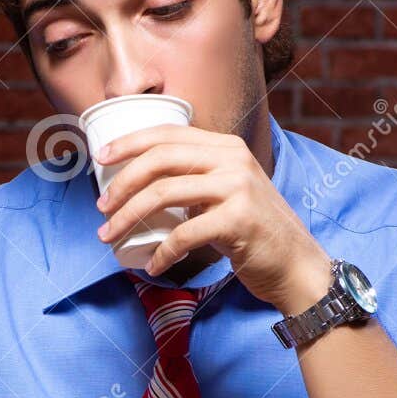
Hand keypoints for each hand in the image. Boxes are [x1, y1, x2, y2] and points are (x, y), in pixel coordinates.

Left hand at [94, 123, 331, 314]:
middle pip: (160, 160)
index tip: (100, 158)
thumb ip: (194, 179)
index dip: (129, 142)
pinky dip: (161, 252)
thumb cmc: (253, 231)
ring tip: (110, 236)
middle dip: (122, 183)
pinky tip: (152, 264)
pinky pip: (183, 234)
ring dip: (128, 218)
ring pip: (164, 194)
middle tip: (101, 208)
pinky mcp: (238, 221)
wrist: (296, 264)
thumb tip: (138, 183)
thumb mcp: (226, 192)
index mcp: (226, 147)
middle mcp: (233, 160)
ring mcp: (237, 188)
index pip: (168, 133)